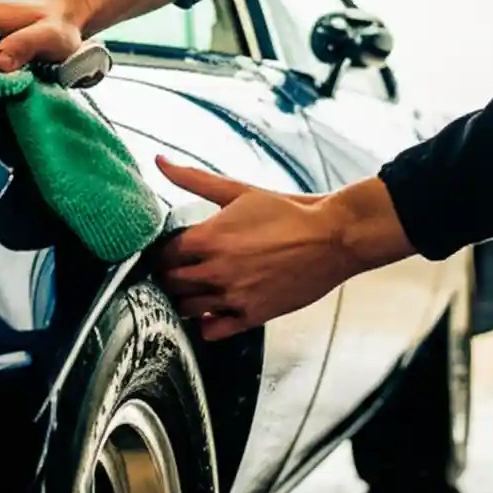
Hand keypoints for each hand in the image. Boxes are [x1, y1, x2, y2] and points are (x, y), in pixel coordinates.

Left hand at [151, 156, 414, 339]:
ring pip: (185, 309)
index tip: (168, 252)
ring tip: (194, 289)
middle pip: (170, 283)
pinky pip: (212, 331)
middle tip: (178, 270)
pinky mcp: (252, 316)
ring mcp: (233, 297)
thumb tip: (159, 160)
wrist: (332, 238)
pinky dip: (206, 324)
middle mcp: (216, 271)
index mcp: (208, 239)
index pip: (162, 255)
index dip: (162, 253)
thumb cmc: (286, 212)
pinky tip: (212, 310)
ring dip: (184, 300)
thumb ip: (193, 178)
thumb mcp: (237, 190)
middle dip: (169, 276)